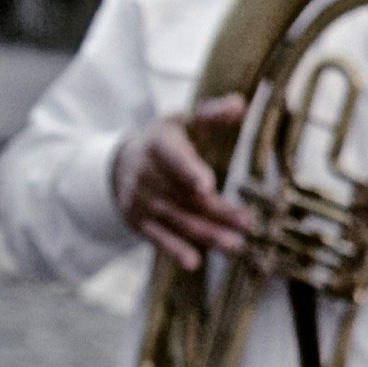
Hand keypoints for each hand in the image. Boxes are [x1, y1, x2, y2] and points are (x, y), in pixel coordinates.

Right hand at [111, 98, 254, 271]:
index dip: (188, 171)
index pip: (173, 157)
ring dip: (206, 234)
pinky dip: (175, 250)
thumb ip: (211, 115)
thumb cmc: (165, 140)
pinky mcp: (139, 222)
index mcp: (158, 144)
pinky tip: (194, 262)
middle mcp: (146, 174)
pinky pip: (159, 238)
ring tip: (234, 245)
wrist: (120, 164)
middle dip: (217, 211)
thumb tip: (240, 104)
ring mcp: (141, 201)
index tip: (206, 185)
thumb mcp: (184, 121)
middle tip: (247, 223)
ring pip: (178, 219)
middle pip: (185, 195)